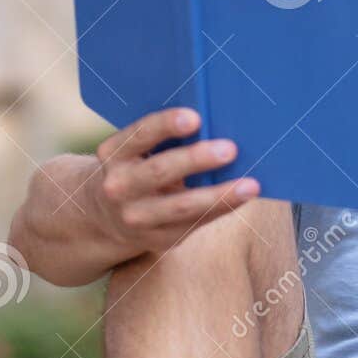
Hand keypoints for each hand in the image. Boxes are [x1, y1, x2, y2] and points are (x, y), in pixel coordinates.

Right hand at [87, 107, 258, 254]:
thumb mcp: (138, 152)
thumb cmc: (138, 169)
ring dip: (218, 195)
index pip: (140, 134)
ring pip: (181, 206)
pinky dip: (221, 209)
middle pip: (160, 171)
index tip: (195, 118)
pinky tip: (242, 198)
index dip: (167, 125)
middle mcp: (119, 186)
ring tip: (249, 186)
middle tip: (230, 149)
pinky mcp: (157, 240)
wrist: (109, 216)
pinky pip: (193, 224)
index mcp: (114, 153)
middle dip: (196, 159)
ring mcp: (136, 218)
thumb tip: (218, 129)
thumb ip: (166, 142)